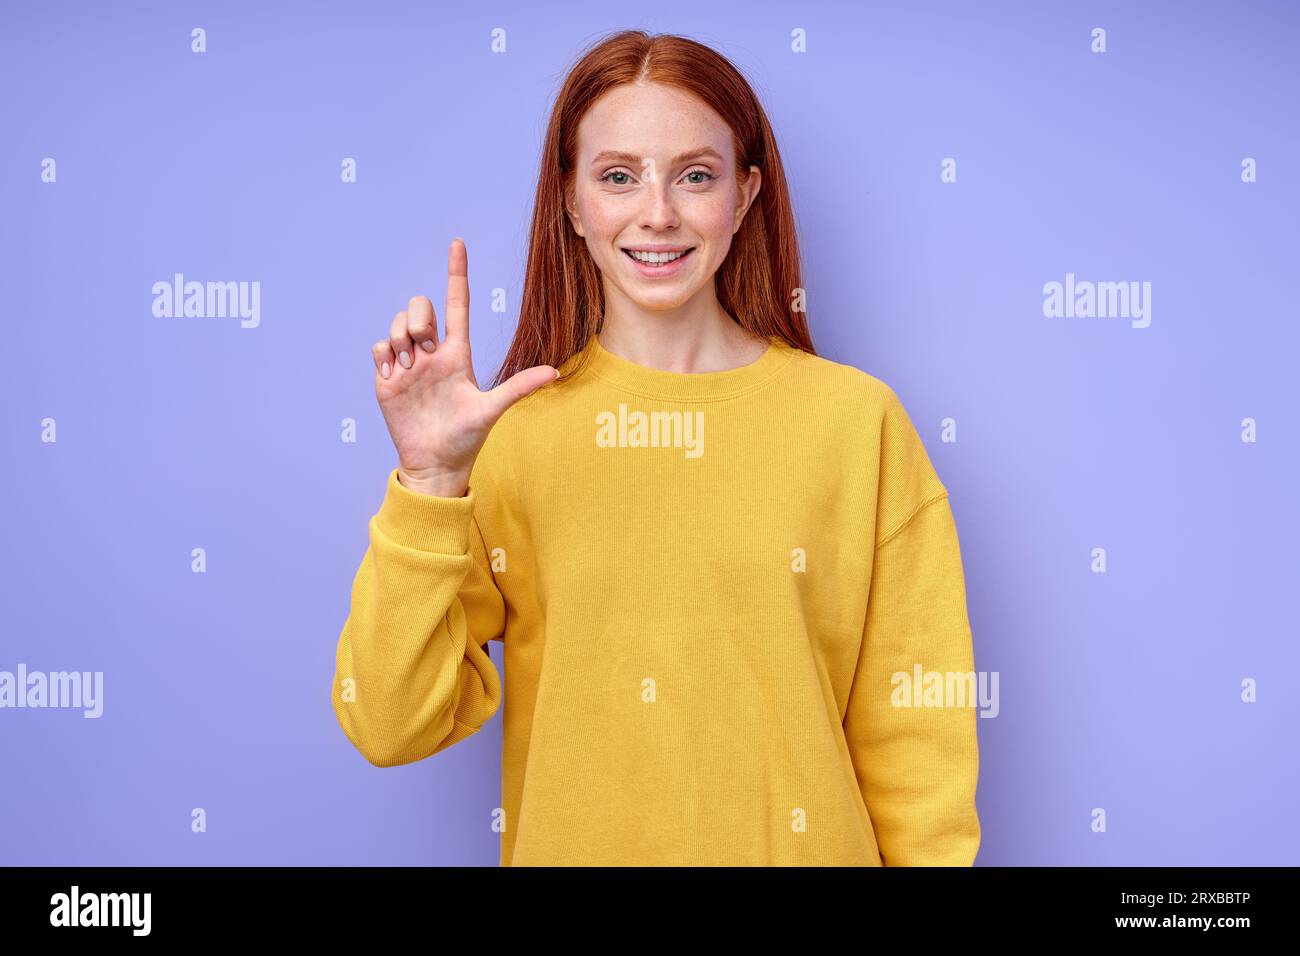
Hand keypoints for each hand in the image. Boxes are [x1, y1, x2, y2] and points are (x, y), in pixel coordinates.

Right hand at [371, 238, 557, 496]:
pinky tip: (395, 374)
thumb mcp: (491, 409)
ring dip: (402, 337)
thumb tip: (556, 373)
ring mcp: (409, 363)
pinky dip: (385, 354)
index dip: (458, 273)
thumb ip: (519, 387)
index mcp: (459, 353)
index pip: (458, 304)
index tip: (458, 244)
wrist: (435, 463)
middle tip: (428, 348)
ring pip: (399, 323)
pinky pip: (380, 347)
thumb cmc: (466, 438)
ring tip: (412, 366)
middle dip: (421, 318)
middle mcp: (433, 352)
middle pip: (421, 306)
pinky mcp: (387, 376)